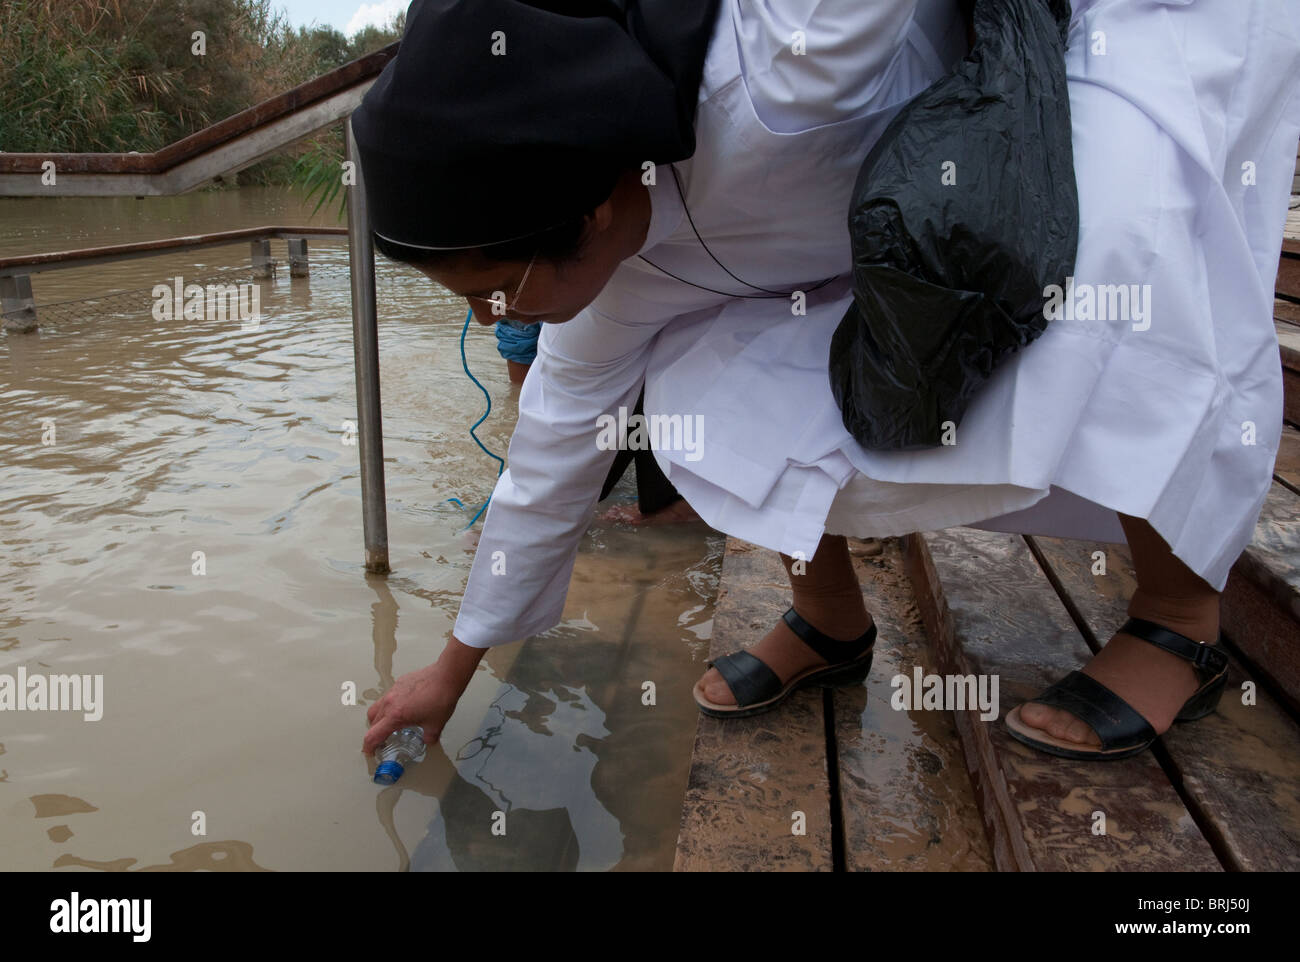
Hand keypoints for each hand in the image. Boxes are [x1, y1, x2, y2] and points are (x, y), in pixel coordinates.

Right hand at [362, 638, 484, 754]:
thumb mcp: (435, 725)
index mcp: (395, 716)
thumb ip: (429, 737)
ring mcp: (393, 691)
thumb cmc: (440, 698)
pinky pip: (387, 696)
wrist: (446, 676)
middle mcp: (389, 703)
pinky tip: (402, 707)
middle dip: (375, 733)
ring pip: (377, 707)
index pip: (373, 735)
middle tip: (381, 740)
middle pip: (372, 722)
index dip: (369, 747)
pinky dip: (389, 705)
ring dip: (379, 718)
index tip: (369, 751)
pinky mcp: (399, 683)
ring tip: (389, 723)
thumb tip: (428, 740)